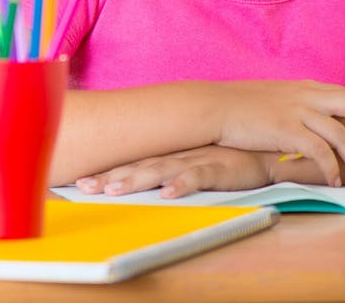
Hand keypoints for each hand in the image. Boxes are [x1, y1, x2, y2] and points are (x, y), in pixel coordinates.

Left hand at [75, 146, 271, 198]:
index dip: (106, 171)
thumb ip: (168, 167)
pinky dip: (183, 184)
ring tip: (115, 189)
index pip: (132, 162)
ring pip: (161, 169)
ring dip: (137, 178)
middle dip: (110, 177)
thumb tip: (137, 176)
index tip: (79, 182)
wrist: (265, 150)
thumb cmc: (226, 157)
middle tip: (84, 187)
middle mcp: (178, 154)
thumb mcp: (193, 160)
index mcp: (171, 153)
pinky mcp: (220, 167)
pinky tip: (168, 193)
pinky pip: (199, 176)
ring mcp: (198, 159)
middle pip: (138, 166)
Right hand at [211, 79, 344, 187]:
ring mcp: (298, 112)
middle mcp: (308, 95)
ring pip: (343, 133)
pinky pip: (320, 152)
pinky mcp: (287, 131)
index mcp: (308, 87)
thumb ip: (302, 106)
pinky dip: (332, 169)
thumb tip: (320, 120)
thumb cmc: (245, 105)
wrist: (216, 107)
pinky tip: (336, 181)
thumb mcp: (279, 99)